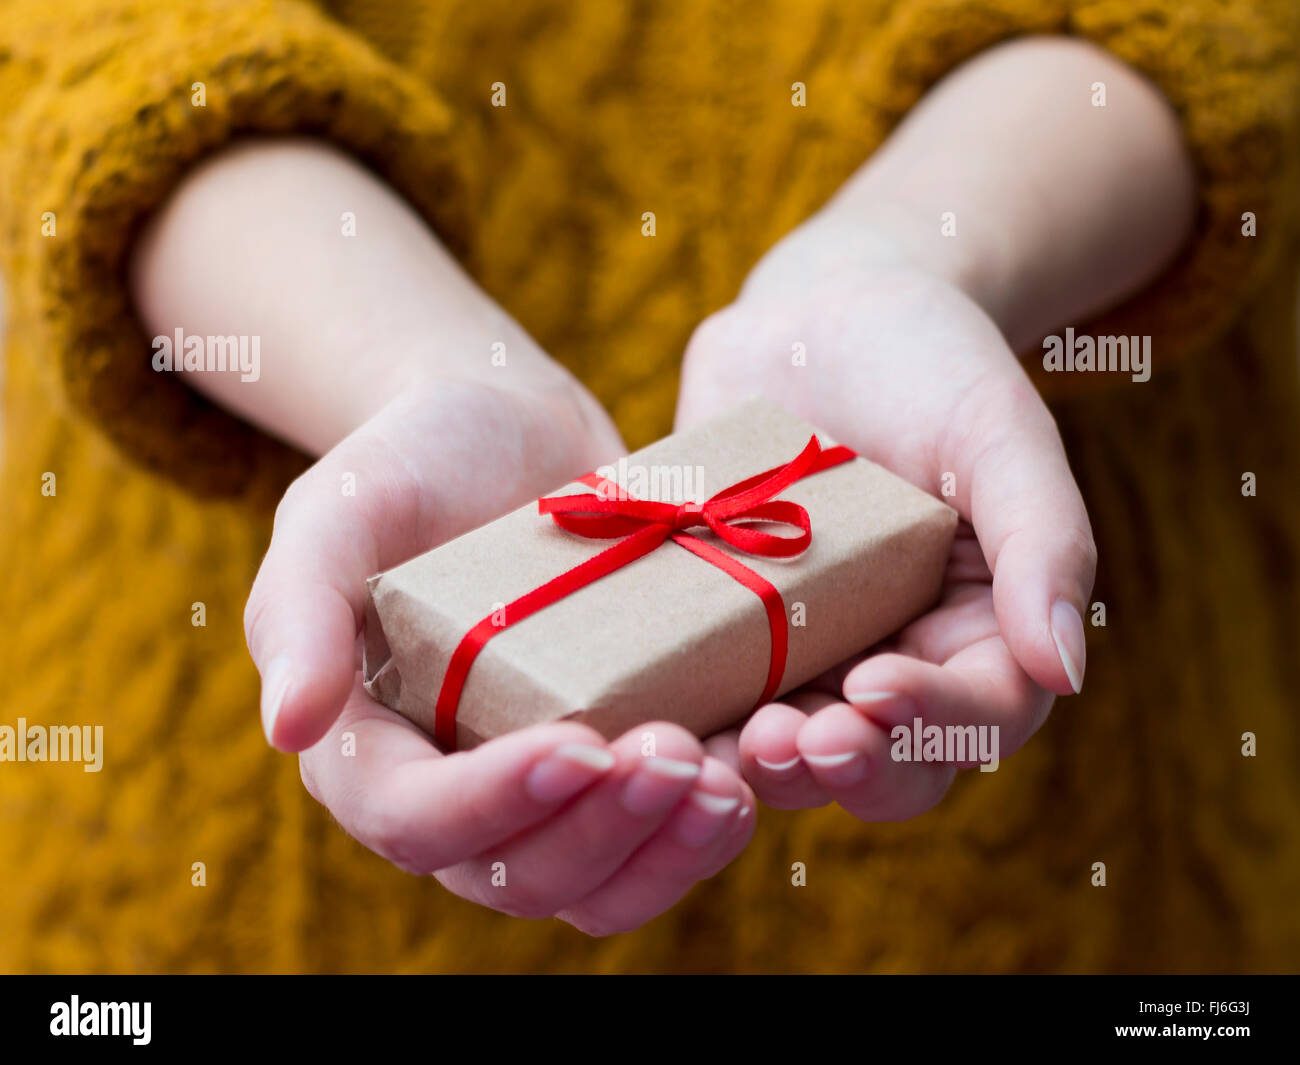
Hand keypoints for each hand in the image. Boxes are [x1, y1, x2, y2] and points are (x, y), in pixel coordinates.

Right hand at [245, 376, 754, 933]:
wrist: (516, 430)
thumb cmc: (417, 462)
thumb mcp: (341, 510)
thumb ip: (300, 609)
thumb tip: (288, 726)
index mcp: (371, 749)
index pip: (416, 819)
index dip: (494, 804)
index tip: (579, 745)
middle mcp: (458, 792)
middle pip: (524, 871)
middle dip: (605, 830)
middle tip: (677, 754)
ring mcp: (545, 790)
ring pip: (601, 882)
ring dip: (668, 852)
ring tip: (731, 782)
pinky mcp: (616, 766)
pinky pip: (660, 840)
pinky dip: (707, 826)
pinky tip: (757, 764)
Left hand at [676, 233, 1095, 821]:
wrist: (816, 316)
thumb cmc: (928, 364)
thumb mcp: (996, 434)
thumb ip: (1044, 543)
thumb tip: (1063, 672)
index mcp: (978, 630)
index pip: (977, 715)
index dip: (931, 721)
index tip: (875, 689)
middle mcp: (893, 661)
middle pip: (882, 764)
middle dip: (840, 768)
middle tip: (788, 742)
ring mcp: (803, 655)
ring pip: (790, 751)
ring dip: (758, 764)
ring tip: (723, 743)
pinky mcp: (723, 636)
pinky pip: (706, 697)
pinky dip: (683, 718)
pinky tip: (646, 714)